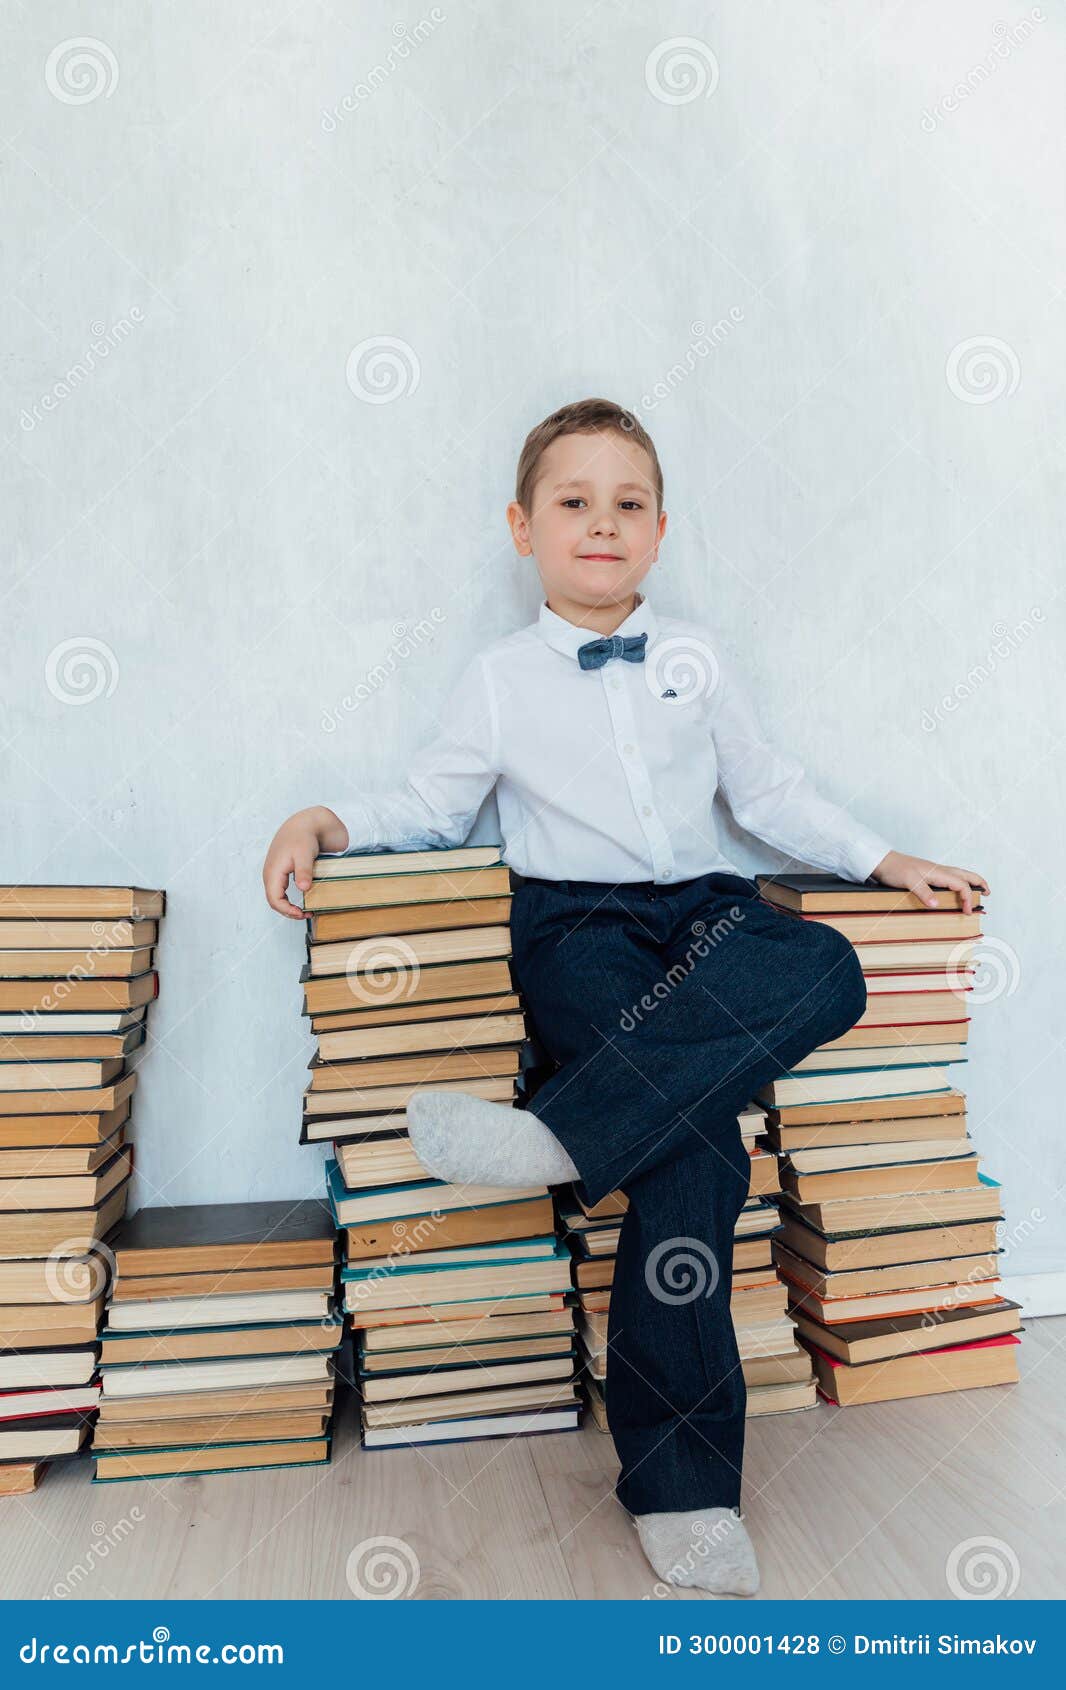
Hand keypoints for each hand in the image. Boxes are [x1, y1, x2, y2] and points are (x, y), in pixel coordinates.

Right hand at [262, 806, 348, 918]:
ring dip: (289, 907)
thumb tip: (303, 888)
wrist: (302, 824)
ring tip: (306, 910)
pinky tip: (304, 899)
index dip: (287, 911)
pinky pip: (281, 891)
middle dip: (289, 911)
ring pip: (277, 897)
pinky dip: (290, 899)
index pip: (274, 900)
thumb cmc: (303, 837)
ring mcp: (273, 874)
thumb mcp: (305, 854)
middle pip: (274, 901)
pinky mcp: (279, 873)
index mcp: (273, 872)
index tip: (303, 913)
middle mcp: (270, 875)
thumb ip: (303, 871)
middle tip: (308, 914)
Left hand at [870, 850, 988, 915]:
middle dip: (979, 883)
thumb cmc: (895, 869)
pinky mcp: (928, 874)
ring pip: (959, 875)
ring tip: (977, 890)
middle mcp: (940, 871)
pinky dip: (958, 884)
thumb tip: (936, 904)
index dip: (968, 898)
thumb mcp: (908, 881)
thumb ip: (923, 892)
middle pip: (966, 875)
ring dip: (970, 882)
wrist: (882, 861)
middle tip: (988, 893)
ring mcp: (934, 872)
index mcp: (939, 872)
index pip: (961, 885)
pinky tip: (954, 890)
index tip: (968, 911)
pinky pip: (949, 878)